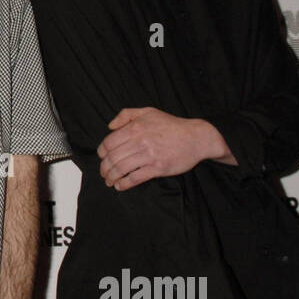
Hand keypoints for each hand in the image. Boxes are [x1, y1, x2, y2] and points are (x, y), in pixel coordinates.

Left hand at [97, 107, 228, 190]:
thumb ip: (126, 114)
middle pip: (113, 157)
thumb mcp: (148, 112)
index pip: (109, 142)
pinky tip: (120, 186)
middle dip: (104, 168)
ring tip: (109, 181)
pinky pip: (135, 178)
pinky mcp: (158, 168)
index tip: (102, 157)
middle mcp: (140, 141)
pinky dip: (124, 184)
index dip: (102, 152)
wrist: (196, 137)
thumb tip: (110, 126)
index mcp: (135, 127)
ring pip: (121, 169)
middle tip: (103, 173)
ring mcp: (149, 155)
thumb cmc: (172, 125)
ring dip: (111, 177)